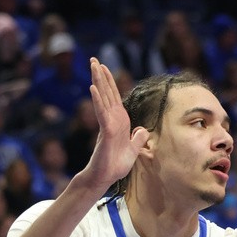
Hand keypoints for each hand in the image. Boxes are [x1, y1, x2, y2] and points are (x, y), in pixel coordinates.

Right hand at [82, 58, 148, 190]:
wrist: (106, 177)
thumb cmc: (116, 164)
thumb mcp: (134, 149)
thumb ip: (138, 138)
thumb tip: (142, 129)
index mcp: (119, 121)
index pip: (114, 97)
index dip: (110, 82)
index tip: (104, 67)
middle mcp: (112, 119)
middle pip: (106, 93)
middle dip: (101, 76)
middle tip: (93, 59)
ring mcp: (107, 123)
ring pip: (102, 98)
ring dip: (98, 81)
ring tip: (93, 66)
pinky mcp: (105, 131)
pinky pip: (101, 112)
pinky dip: (98, 100)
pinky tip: (93, 88)